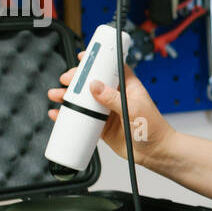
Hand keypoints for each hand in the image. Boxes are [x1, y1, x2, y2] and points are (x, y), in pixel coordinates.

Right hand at [47, 50, 176, 167]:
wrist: (155, 153)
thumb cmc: (153, 129)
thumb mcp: (134, 110)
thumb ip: (114, 98)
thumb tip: (94, 86)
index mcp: (127, 87)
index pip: (111, 68)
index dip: (97, 61)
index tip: (82, 57)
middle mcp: (115, 97)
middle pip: (92, 82)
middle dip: (77, 80)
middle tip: (65, 80)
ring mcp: (107, 112)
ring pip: (84, 101)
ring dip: (69, 97)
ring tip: (56, 95)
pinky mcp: (102, 127)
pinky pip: (83, 119)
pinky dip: (69, 116)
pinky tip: (58, 114)